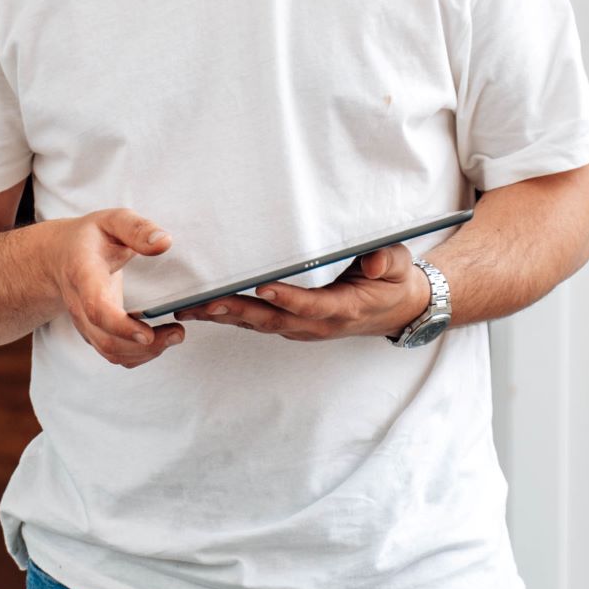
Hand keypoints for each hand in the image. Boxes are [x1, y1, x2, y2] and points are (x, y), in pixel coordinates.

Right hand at [45, 210, 182, 367]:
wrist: (59, 257)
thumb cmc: (90, 238)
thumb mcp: (111, 221)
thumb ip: (136, 229)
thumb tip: (165, 242)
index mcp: (83, 275)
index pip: (96, 308)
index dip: (121, 325)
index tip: (148, 332)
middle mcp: (80, 306)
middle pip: (106, 340)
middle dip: (143, 346)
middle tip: (178, 333)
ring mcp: (86, 324)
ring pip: (110, 352)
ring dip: (145, 353)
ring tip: (175, 336)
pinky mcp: (94, 333)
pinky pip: (114, 354)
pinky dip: (139, 355)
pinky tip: (160, 340)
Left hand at [175, 244, 432, 343]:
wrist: (397, 309)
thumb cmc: (393, 281)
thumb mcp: (398, 266)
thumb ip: (386, 261)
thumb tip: (373, 262)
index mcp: (343, 308)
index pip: (312, 306)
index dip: (288, 298)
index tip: (263, 287)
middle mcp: (317, 323)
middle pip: (272, 320)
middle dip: (237, 311)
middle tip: (204, 302)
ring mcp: (302, 327)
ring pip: (258, 324)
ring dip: (224, 316)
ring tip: (189, 308)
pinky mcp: (291, 324)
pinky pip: (257, 323)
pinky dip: (230, 317)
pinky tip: (203, 309)